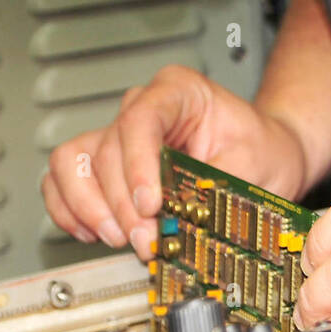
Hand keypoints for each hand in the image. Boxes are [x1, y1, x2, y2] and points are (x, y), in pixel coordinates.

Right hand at [42, 64, 308, 262]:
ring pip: (73, 161)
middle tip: (146, 241)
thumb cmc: (261, 149)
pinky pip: (64, 180)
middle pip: (107, 150)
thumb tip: (182, 223)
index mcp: (178, 91)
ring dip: (89, 206)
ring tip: (118, 237)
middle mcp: (142, 107)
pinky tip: (92, 232)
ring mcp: (119, 135)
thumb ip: (214, 189)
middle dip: (122, 204)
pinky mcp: (105, 166)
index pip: (140, 120)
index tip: (149, 206)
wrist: (266, 155)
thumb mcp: (254, 164)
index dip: (137, 165)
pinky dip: (69, 209)